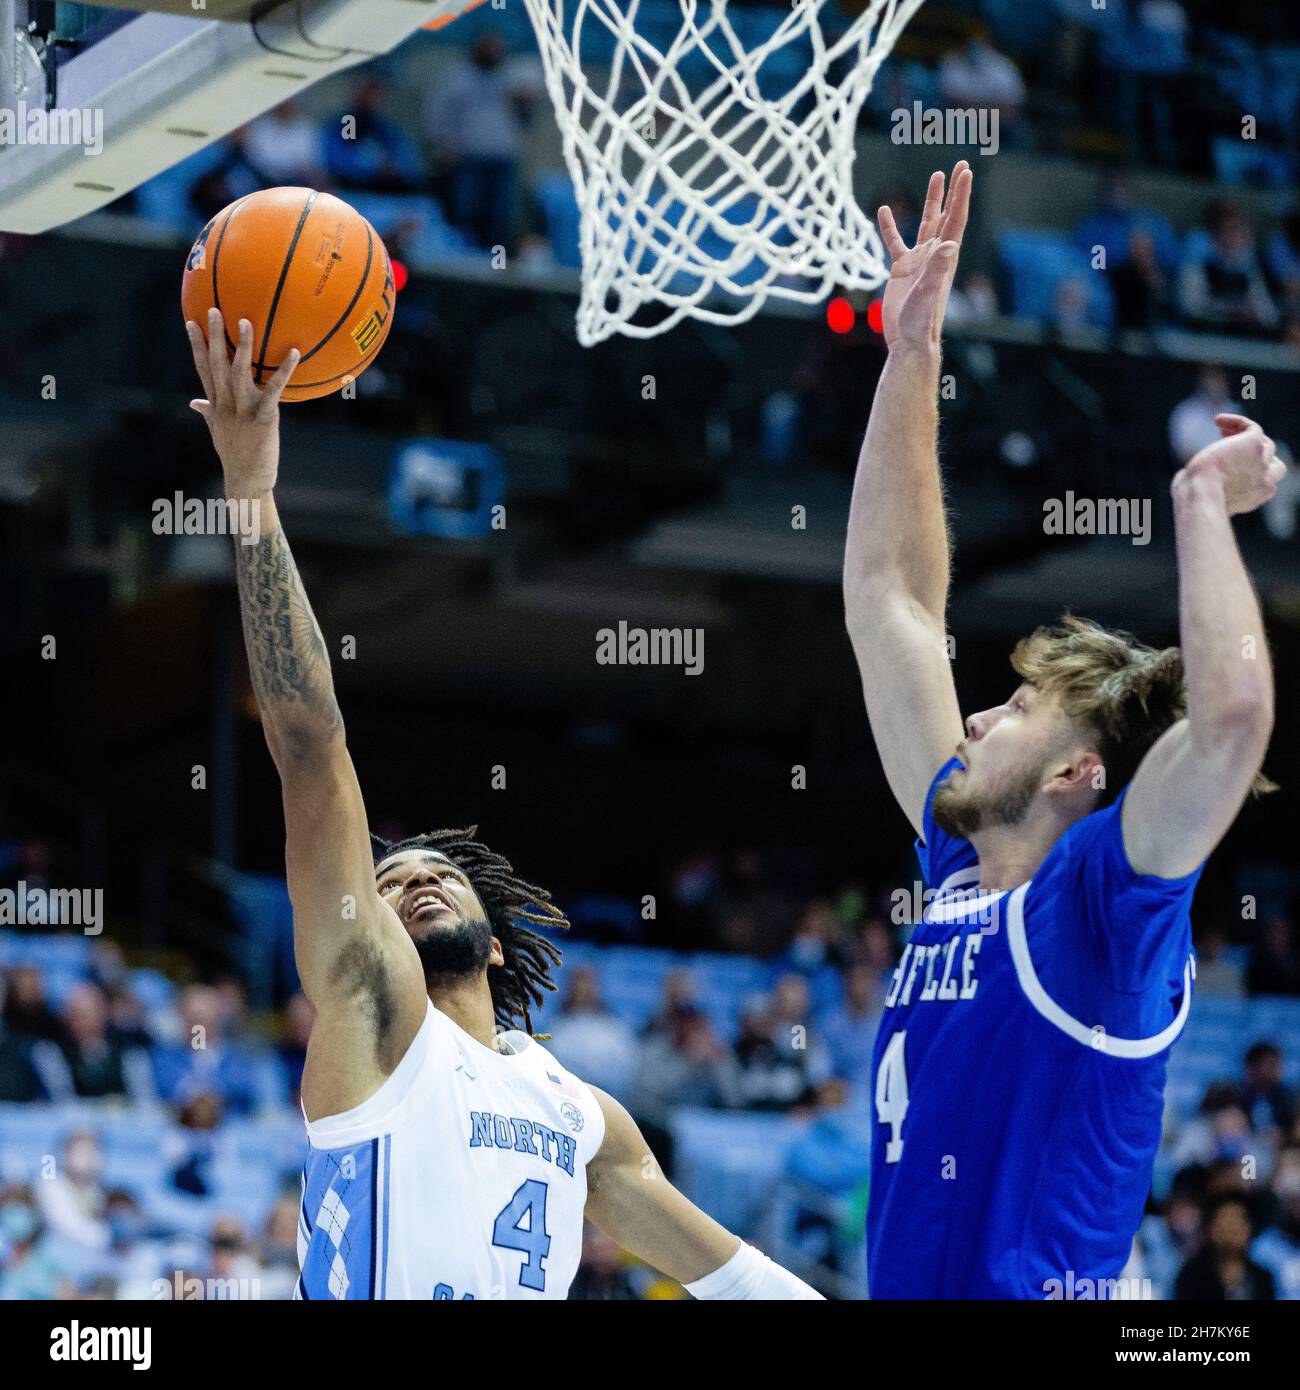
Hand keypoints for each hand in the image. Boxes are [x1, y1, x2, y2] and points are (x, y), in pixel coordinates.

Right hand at [186, 308, 299, 499]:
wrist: (246, 480)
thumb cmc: (235, 455)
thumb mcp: (217, 431)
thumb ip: (207, 413)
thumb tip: (194, 403)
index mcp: (215, 404)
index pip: (202, 369)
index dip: (196, 345)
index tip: (190, 322)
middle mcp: (225, 404)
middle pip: (216, 365)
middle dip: (214, 336)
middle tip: (213, 310)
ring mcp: (242, 411)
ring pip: (239, 372)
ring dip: (243, 346)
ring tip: (245, 321)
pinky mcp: (263, 418)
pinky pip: (274, 390)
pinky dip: (284, 371)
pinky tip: (293, 353)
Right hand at [877, 162, 972, 350]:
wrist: (908, 339)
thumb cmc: (921, 320)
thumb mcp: (929, 292)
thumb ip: (938, 268)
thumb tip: (949, 244)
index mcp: (945, 256)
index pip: (956, 219)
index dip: (961, 195)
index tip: (965, 171)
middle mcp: (935, 253)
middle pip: (947, 215)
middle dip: (954, 191)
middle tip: (960, 166)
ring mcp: (919, 260)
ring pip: (927, 223)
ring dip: (932, 200)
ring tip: (935, 176)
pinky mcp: (902, 268)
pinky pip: (895, 242)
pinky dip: (890, 226)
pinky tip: (883, 210)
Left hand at [1179, 414, 1285, 515]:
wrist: (1201, 493)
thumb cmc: (1195, 499)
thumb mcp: (1204, 496)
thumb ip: (1207, 489)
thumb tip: (1186, 478)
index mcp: (1257, 497)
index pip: (1265, 479)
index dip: (1250, 469)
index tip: (1228, 462)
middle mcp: (1266, 482)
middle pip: (1273, 462)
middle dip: (1256, 453)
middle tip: (1229, 444)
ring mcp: (1262, 462)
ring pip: (1265, 444)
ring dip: (1245, 436)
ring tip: (1220, 429)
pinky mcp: (1255, 445)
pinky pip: (1252, 427)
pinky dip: (1237, 422)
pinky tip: (1218, 420)